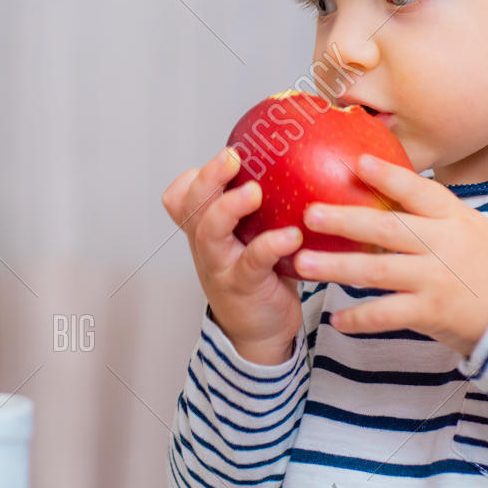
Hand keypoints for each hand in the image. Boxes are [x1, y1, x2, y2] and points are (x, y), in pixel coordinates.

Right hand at [162, 148, 303, 364]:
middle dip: (208, 177)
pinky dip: (271, 245)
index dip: (195, 176)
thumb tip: (305, 158)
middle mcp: (207, 243)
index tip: (229, 153)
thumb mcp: (250, 237)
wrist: (259, 333)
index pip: (183, 196)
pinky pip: (252, 262)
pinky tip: (292, 236)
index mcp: (207, 227)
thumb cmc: (261, 277)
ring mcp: (221, 265)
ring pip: (210, 232)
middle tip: (232, 156)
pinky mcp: (243, 285)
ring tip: (254, 192)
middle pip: (191, 205)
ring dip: (229, 207)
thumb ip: (264, 206)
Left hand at [292, 154, 487, 356]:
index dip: (388, 175)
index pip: (418, 190)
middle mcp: (443, 244)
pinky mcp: (433, 312)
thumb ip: (430, 212)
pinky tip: (335, 319)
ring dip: (337, 268)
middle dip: (344, 220)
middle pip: (387, 228)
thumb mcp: (468, 228)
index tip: (356, 162)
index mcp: (453, 217)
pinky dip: (360, 317)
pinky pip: (388, 314)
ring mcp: (437, 278)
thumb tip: (384, 186)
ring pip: (378, 271)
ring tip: (302, 265)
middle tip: (309, 214)